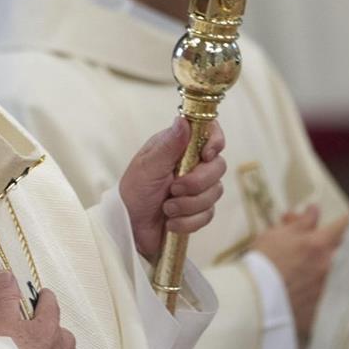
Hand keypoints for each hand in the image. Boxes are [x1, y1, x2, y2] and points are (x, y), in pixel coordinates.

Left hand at [119, 117, 225, 259]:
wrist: (130, 229)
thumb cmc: (134, 192)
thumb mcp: (148, 167)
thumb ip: (168, 145)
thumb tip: (183, 120)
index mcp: (178, 147)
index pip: (209, 132)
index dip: (215, 141)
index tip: (206, 155)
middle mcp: (191, 164)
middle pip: (218, 166)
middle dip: (197, 182)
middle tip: (174, 189)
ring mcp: (197, 187)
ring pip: (215, 192)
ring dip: (189, 205)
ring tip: (167, 208)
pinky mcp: (199, 210)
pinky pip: (208, 214)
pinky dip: (188, 221)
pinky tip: (171, 221)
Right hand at [252, 204, 348, 340]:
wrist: (254, 300)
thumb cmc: (262, 262)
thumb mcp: (276, 235)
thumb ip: (301, 222)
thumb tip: (315, 209)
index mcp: (318, 245)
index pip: (343, 226)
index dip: (346, 220)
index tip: (347, 218)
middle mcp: (329, 266)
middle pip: (344, 250)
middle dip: (333, 243)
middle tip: (314, 243)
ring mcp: (327, 288)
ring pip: (336, 271)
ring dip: (325, 264)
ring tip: (303, 264)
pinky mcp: (322, 307)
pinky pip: (328, 292)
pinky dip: (319, 285)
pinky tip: (303, 283)